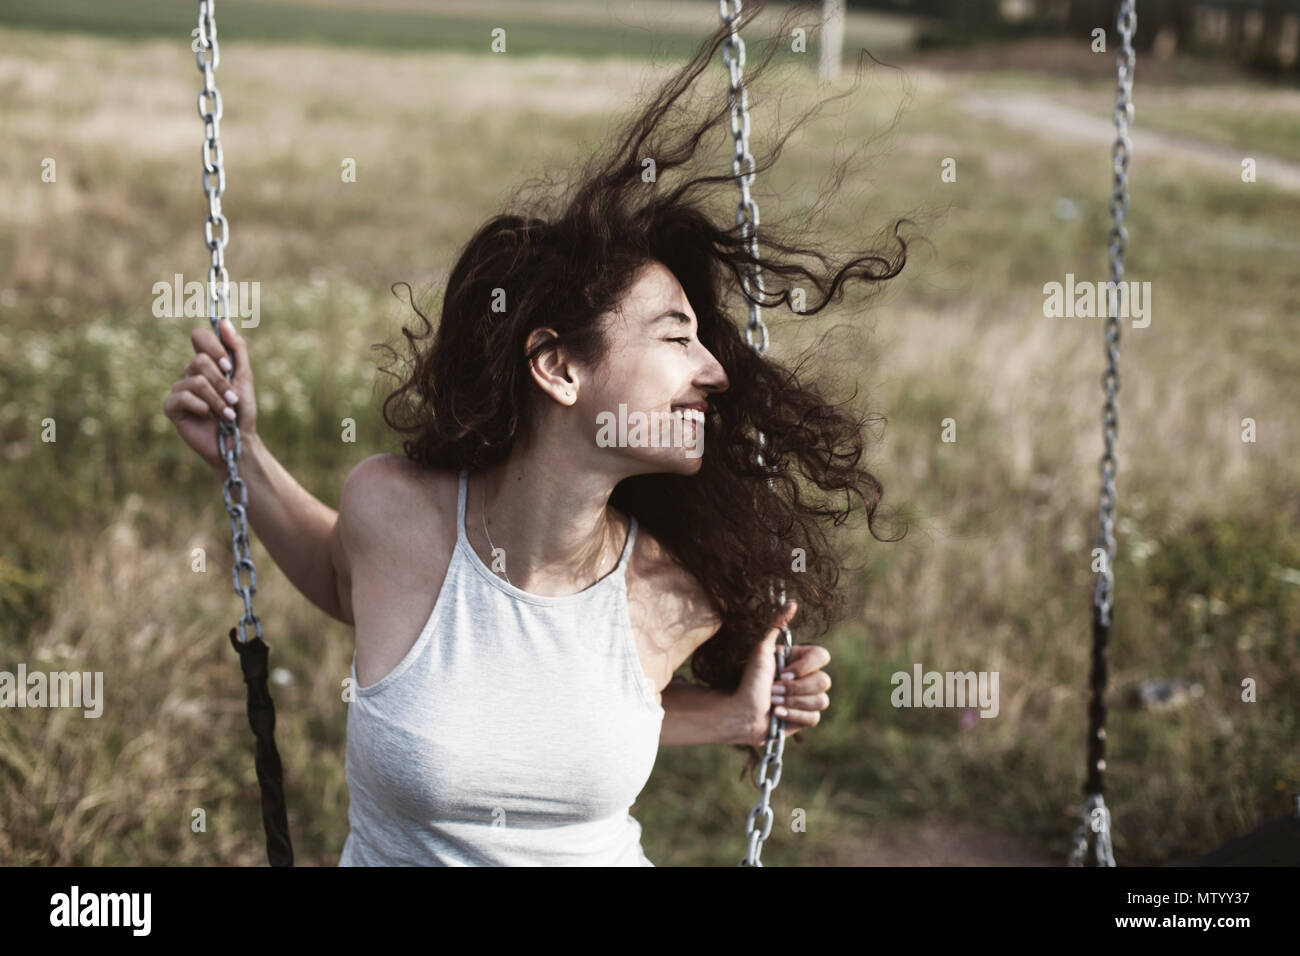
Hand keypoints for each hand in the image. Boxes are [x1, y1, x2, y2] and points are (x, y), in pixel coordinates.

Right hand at [163, 318, 257, 473]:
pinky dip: (203, 408)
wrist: (238, 442)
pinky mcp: (171, 407)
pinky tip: (208, 418)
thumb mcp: (244, 377)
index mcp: (207, 363)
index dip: (213, 347)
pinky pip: (183, 397)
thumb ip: (237, 349)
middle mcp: (190, 373)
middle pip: (199, 361)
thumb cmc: (241, 411)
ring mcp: (179, 389)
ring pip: (195, 380)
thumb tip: (224, 322)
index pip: (199, 336)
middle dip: (222, 382)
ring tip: (227, 414)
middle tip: (233, 399)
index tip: (228, 365)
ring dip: (218, 399)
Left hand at [733, 600, 830, 745]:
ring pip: (821, 700)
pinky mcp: (807, 718)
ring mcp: (809, 698)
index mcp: (800, 660)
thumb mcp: (760, 649)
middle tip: (772, 690)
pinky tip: (777, 714)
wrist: (740, 711)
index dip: (805, 667)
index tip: (783, 672)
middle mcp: (808, 677)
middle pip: (824, 681)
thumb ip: (775, 624)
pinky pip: (814, 718)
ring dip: (792, 702)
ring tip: (772, 703)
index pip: (823, 656)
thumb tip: (792, 602)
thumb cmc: (748, 680)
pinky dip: (793, 716)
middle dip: (794, 689)